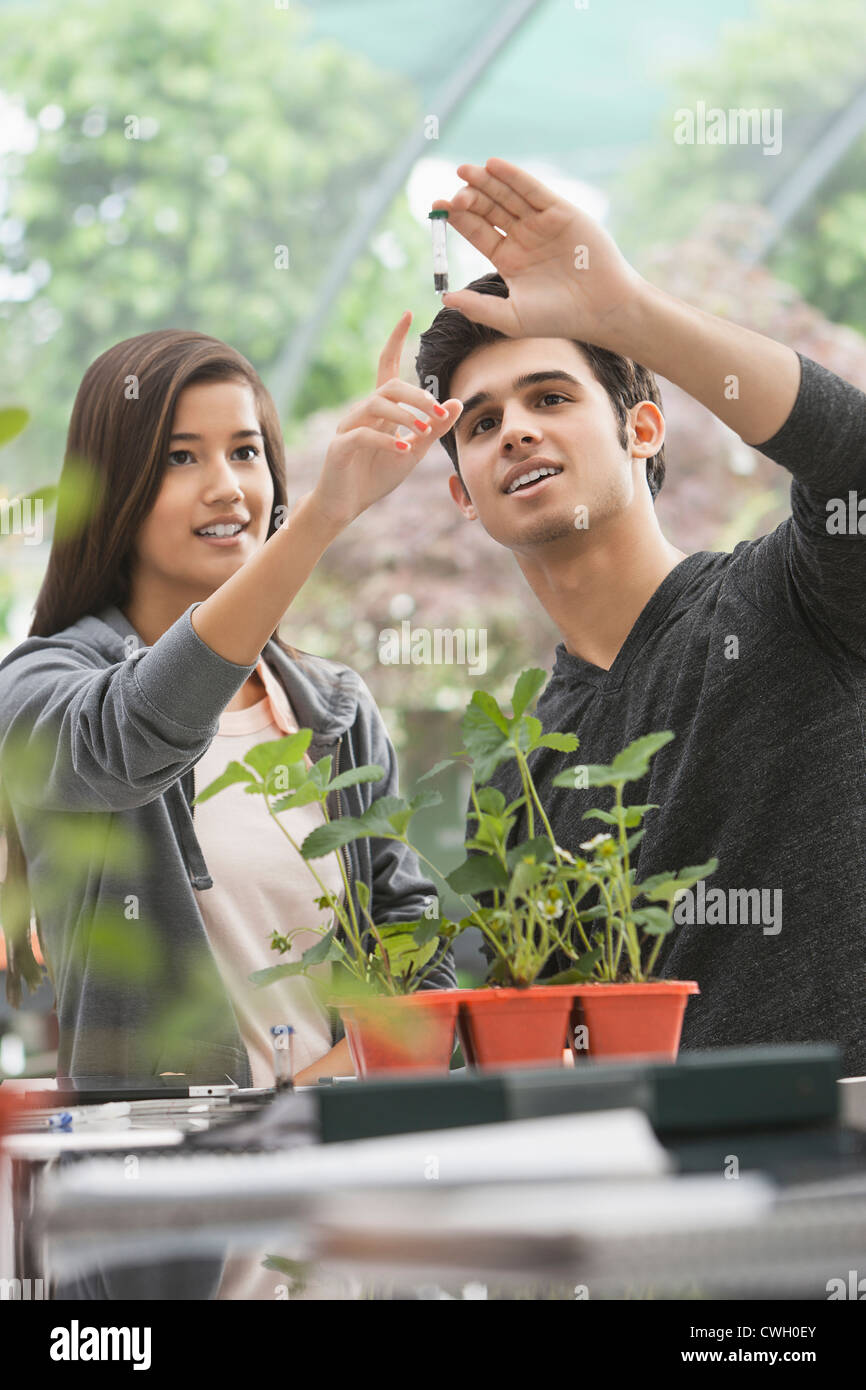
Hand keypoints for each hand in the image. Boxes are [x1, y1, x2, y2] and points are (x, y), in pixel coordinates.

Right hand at [309, 311, 461, 531]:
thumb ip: (433, 429)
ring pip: (377, 405)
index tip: (408, 313)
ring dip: (405, 417)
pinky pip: (364, 434)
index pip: (386, 366)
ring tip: (423, 433)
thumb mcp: (414, 451)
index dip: (396, 340)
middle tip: (439, 414)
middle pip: (389, 386)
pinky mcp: (340, 447)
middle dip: (418, 396)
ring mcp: (348, 427)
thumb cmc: (376, 475)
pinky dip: (388, 441)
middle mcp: (362, 411)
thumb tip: (456, 402)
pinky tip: (405, 451)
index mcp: (380, 409)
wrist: (346, 504)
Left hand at [433, 157, 645, 348]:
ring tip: (465, 171)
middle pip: (489, 209)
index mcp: (508, 259)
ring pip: (508, 196)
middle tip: (453, 194)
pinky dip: (514, 177)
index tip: (438, 207)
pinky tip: (493, 166)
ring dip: (486, 182)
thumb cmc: (558, 318)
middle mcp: (522, 237)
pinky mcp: (560, 212)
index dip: (458, 218)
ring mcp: (541, 223)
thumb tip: (445, 299)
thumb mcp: (512, 318)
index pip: (477, 231)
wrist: (601, 309)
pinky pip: (533, 190)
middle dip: (470, 198)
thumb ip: (479, 308)